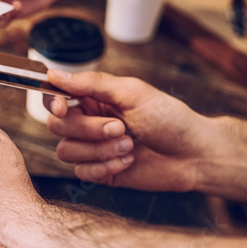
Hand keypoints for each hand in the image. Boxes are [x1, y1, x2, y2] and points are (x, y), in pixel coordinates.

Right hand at [44, 71, 217, 191]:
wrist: (194, 155)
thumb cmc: (169, 118)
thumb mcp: (132, 93)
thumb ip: (92, 84)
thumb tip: (54, 75)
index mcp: (93, 99)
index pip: (54, 98)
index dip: (52, 102)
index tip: (64, 106)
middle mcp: (88, 123)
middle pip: (57, 126)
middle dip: (88, 129)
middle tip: (120, 128)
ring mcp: (92, 149)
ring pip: (66, 151)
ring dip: (99, 150)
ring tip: (130, 145)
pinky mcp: (99, 171)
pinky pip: (82, 172)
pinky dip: (105, 166)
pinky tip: (128, 161)